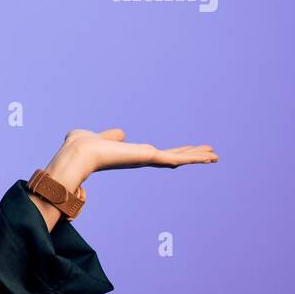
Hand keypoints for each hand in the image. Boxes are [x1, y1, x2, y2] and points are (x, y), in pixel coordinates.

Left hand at [52, 128, 218, 183]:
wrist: (79, 152)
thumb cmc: (81, 146)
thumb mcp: (100, 138)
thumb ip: (111, 136)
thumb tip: (120, 134)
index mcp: (131, 154)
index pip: (156, 154)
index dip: (171, 153)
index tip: (182, 154)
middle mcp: (141, 158)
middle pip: (172, 157)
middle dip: (190, 155)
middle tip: (210, 155)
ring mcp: (147, 159)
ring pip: (178, 158)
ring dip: (197, 156)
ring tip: (215, 156)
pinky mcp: (150, 157)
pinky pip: (177, 158)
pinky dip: (194, 158)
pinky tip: (210, 157)